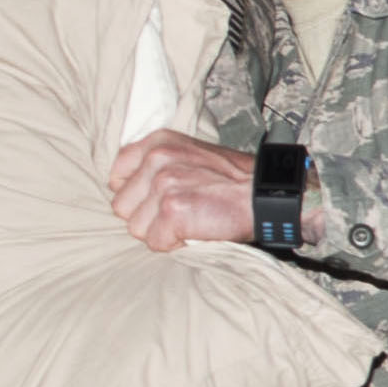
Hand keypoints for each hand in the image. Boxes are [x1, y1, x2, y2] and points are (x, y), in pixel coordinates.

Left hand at [110, 129, 260, 251]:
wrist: (270, 194)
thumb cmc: (236, 181)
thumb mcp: (193, 156)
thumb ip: (161, 165)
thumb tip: (132, 190)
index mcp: (158, 142)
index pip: (118, 174)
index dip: (137, 194)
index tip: (160, 199)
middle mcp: (156, 159)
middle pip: (122, 205)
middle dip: (147, 216)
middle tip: (181, 212)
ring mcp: (163, 184)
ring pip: (136, 227)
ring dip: (161, 231)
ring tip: (191, 220)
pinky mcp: (172, 211)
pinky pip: (155, 242)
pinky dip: (175, 244)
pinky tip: (196, 230)